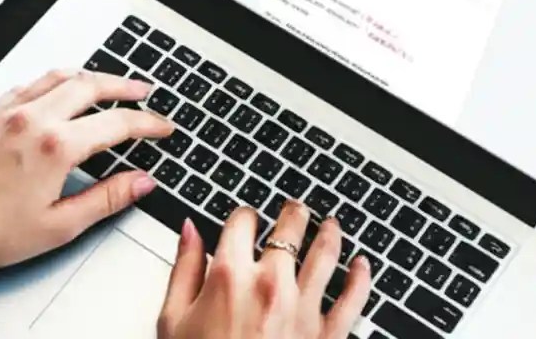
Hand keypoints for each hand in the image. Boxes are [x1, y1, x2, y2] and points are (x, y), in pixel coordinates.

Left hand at [0, 69, 173, 288]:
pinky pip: (28, 85)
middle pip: (91, 86)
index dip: (147, 123)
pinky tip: (57, 89)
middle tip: (143, 93)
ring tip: (108, 83)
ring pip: (59, 77)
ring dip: (90, 76)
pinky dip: (53, 81)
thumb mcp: (60, 226)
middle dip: (123, 87)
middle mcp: (33, 120)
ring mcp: (8, 113)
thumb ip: (107, 198)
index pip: (116, 123)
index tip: (162, 127)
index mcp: (56, 147)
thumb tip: (140, 182)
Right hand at [157, 202, 372, 338]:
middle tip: (295, 210)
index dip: (244, 216)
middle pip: (290, 228)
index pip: (243, 221)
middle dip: (293, 214)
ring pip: (327, 254)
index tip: (245, 220)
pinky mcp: (327, 335)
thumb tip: (189, 233)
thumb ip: (183, 269)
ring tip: (331, 224)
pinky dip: (361, 277)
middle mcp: (271, 285)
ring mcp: (303, 309)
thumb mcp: (173, 320)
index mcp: (230, 275)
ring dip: (330, 233)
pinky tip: (362, 265)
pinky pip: (354, 298)